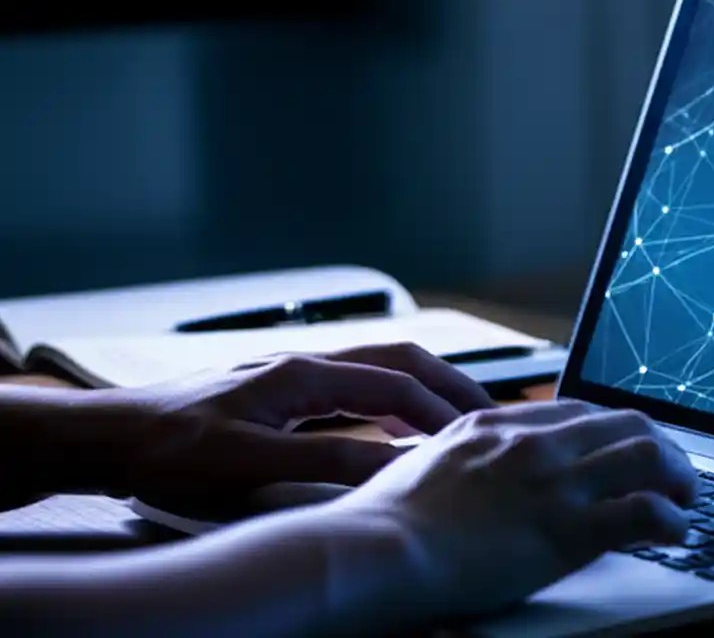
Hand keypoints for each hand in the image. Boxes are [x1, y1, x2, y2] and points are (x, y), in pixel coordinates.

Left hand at [115, 342, 494, 508]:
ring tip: (459, 420)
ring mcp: (292, 376)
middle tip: (493, 414)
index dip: (443, 413)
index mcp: (303, 374)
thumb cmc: (168, 451)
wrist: (108, 438)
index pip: (398, 385)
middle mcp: (304, 365)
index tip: (478, 440)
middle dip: (451, 384)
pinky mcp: (279, 393)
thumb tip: (403, 465)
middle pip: (399, 361)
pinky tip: (396, 430)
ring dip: (425, 390)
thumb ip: (330, 462)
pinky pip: (356, 388)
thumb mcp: (251, 465)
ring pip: (379, 370)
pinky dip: (393, 403)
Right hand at [327, 400, 697, 618]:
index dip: (617, 431)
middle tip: (674, 473)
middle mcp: (534, 442)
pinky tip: (676, 532)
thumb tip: (478, 472)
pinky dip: (671, 520)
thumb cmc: (386, 521)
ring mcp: (553, 482)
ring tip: (686, 498)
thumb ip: (465, 457)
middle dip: (661, 446)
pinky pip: (644, 512)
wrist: (376, 550)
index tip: (630, 449)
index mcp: (499, 426)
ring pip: (648, 454)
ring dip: (679, 475)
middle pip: (626, 422)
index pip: (581, 411)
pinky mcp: (565, 528)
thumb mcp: (428, 465)